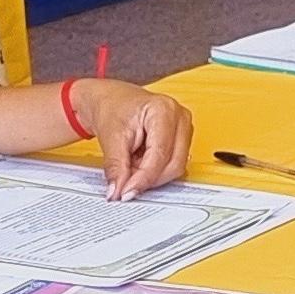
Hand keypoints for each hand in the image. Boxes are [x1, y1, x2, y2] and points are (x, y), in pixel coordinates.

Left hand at [71, 79, 193, 197]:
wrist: (113, 101)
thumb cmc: (113, 108)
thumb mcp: (110, 137)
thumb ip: (116, 167)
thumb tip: (117, 190)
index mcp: (163, 110)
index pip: (160, 154)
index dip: (143, 178)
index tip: (126, 192)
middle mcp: (179, 118)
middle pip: (173, 164)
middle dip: (148, 178)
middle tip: (124, 182)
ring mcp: (184, 128)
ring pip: (175, 167)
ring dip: (151, 174)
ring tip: (130, 163)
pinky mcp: (182, 139)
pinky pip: (173, 164)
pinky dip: (154, 170)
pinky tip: (139, 161)